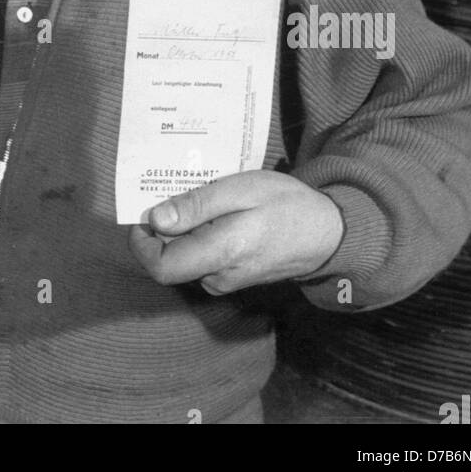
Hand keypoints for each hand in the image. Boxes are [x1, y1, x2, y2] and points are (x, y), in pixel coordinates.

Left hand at [128, 170, 344, 295]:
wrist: (328, 233)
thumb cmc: (286, 204)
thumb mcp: (241, 189)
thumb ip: (197, 206)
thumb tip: (155, 220)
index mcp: (220, 253)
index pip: (162, 268)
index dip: (143, 244)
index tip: (143, 215)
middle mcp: (220, 277)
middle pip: (171, 262)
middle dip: (165, 231)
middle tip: (177, 194)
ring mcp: (228, 281)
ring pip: (188, 261)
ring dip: (184, 233)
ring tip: (204, 201)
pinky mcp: (235, 278)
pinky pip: (204, 261)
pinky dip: (201, 239)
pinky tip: (218, 216)